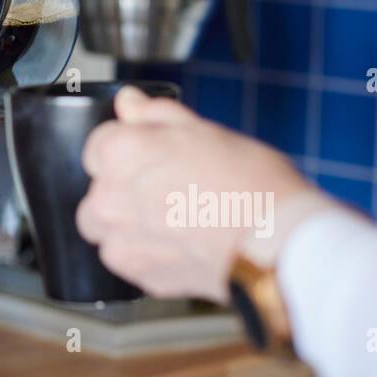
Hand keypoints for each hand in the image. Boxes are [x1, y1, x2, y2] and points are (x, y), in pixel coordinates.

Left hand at [77, 88, 312, 302]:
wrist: (278, 244)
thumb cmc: (250, 185)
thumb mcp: (203, 130)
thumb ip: (154, 115)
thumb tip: (129, 102)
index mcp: (119, 154)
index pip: (99, 144)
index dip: (130, 147)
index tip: (154, 155)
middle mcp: (109, 199)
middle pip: (100, 188)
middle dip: (126, 186)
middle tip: (172, 188)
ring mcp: (121, 241)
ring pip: (107, 227)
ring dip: (131, 222)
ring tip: (177, 219)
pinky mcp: (138, 275)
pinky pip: (128, 257)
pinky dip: (147, 251)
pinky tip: (182, 242)